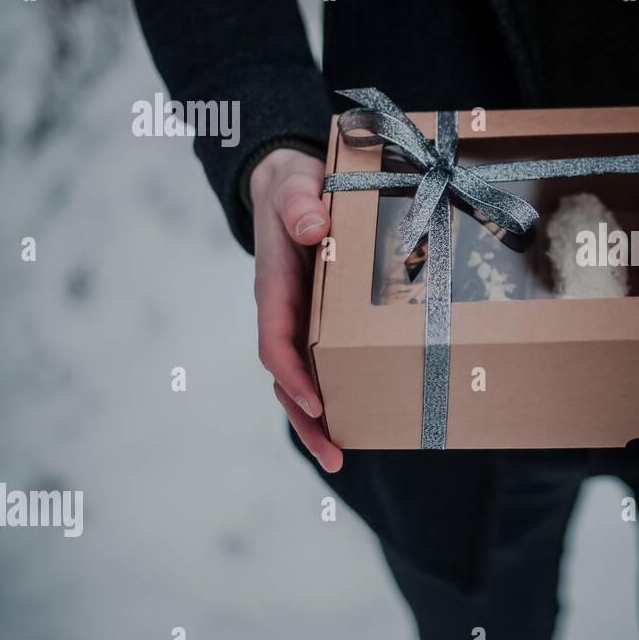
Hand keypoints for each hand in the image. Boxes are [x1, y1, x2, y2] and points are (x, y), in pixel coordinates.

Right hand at [249, 148, 342, 471]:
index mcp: (275, 286)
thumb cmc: (294, 185)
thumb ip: (300, 204)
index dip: (292, 373)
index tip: (314, 402)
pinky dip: (337, 391)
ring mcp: (301, 320)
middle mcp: (284, 312)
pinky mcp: (321, 320)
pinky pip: (325, 362)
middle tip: (333, 457)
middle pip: (286, 377)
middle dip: (306, 419)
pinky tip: (362, 415)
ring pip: (304, 378)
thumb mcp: (296, 185)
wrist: (291, 182)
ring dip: (319, 419)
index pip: (275, 340)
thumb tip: (313, 227)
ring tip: (341, 456)